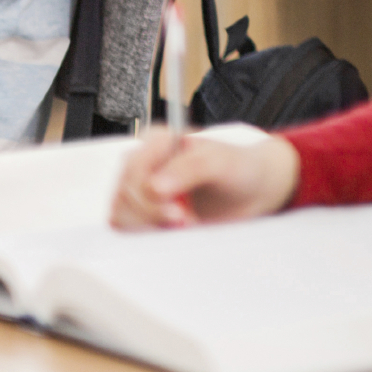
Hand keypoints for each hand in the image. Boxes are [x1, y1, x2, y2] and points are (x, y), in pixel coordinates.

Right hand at [110, 126, 299, 229]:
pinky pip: (127, 227)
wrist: (250, 190)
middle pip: (125, 194)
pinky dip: (149, 233)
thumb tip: (155, 186)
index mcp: (159, 139)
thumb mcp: (223, 162)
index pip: (134, 168)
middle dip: (156, 213)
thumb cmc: (238, 168)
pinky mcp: (139, 210)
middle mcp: (143, 161)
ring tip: (186, 221)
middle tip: (186, 219)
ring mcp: (138, 187)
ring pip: (121, 213)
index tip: (177, 211)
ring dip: (152, 225)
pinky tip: (174, 228)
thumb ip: (192, 167)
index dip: (150, 193)